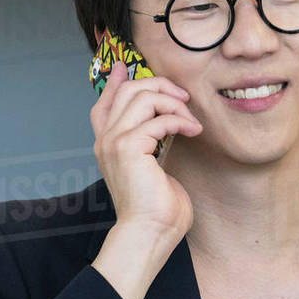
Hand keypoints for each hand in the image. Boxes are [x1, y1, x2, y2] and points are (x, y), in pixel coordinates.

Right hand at [90, 60, 202, 240]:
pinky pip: (159, 119)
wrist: (150, 233)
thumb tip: (167, 123)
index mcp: (108, 145)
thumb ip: (152, 143)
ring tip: (191, 120)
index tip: (124, 66)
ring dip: (174, 103)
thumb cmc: (156, 208)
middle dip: (160, 86)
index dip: (115, 82)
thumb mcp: (153, 167)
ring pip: (142, 97)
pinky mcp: (129, 147)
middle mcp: (106, 140)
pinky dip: (180, 121)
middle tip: (184, 98)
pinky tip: (193, 132)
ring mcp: (114, 142)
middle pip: (128, 91)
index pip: (105, 103)